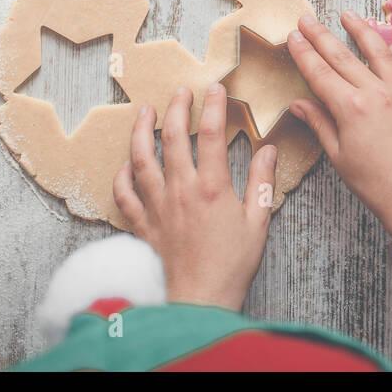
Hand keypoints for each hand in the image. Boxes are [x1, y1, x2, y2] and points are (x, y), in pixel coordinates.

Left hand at [113, 84, 277, 310]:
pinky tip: (126, 164)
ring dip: (142, 130)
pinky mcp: (142, 224)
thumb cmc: (231, 266)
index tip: (216, 89)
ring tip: (146, 112)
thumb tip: (269, 150)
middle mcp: (180, 191)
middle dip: (176, 107)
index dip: (213, 106)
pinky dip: (122, 176)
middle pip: (172, 137)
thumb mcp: (258, 223)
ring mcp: (157, 206)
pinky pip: (124, 194)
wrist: (199, 301)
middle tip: (181, 91)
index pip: (210, 134)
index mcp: (212, 188)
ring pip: (141, 159)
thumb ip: (262, 183)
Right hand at [286, 12, 391, 309]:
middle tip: (307, 19)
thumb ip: (319, 123)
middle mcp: (377, 93)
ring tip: (348, 15)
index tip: (293, 36)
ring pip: (379, 52)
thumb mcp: (339, 156)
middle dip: (321, 35)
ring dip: (362, 31)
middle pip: (343, 56)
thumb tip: (299, 104)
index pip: (320, 72)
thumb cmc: (376, 183)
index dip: (303, 52)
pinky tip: (390, 47)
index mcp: (351, 108)